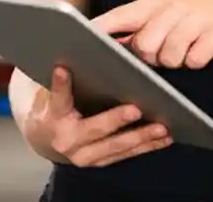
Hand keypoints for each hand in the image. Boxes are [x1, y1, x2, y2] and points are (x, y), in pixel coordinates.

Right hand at [23, 66, 171, 166]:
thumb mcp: (53, 93)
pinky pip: (126, 154)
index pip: (58, 98)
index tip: (63, 68)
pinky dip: (147, 146)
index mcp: (54, 118)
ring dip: (141, 137)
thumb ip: (66, 80)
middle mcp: (67, 142)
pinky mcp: (100, 162)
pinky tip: (164, 138)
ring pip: (116, 146)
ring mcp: (85, 156)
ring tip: (162, 127)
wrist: (47, 139)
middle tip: (136, 109)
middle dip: (116, 120)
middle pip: (94, 129)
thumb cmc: (57, 107)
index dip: (61, 84)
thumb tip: (78, 50)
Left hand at [93, 0, 212, 68]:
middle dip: (151, 56)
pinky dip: (196, 61)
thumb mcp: (164, 14)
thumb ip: (137, 26)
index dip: (102, 29)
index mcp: (157, 1)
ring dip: (175, 61)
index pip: (123, 15)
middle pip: (145, 44)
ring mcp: (198, 17)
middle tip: (163, 51)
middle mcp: (176, 5)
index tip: (82, 41)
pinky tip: (201, 50)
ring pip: (170, 56)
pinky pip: (194, 60)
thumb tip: (103, 42)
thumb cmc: (192, 17)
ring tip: (184, 50)